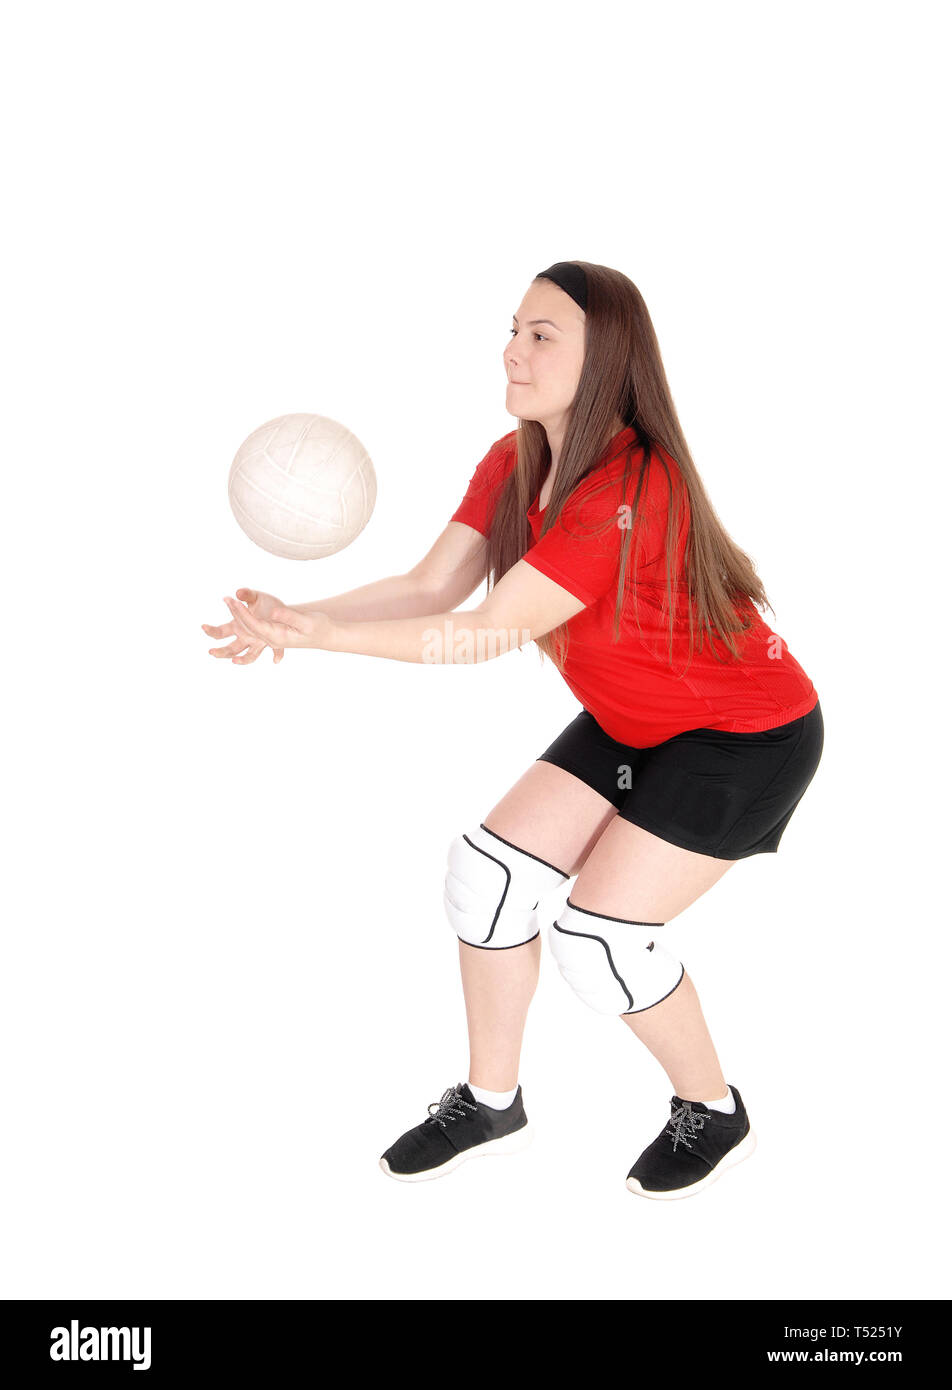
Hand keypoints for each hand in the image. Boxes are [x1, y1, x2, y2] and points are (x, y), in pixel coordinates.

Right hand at [203, 588, 289, 664]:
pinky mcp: (272, 642)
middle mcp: (245, 637)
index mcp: (237, 626)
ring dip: (241, 660)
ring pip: (249, 655)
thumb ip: (247, 594)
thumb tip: (238, 592)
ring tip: (234, 661)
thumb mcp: (256, 597)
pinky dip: (277, 654)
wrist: (283, 609)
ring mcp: (258, 642)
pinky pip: (276, 649)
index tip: (203, 627)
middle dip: (220, 652)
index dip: (211, 631)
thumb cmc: (266, 603)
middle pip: (230, 648)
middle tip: (211, 652)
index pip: (220, 632)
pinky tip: (277, 659)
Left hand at [215, 592, 331, 655]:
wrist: (327, 635)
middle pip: (248, 627)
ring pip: (250, 628)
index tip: (233, 600)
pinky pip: (255, 626)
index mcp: (277, 637)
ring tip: (229, 602)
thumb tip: (273, 612)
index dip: (242, 613)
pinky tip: (239, 608)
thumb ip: (289, 616)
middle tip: (227, 597)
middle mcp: (272, 639)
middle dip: (237, 613)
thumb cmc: (319, 628)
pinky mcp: (274, 632)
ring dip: (239, 616)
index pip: (254, 625)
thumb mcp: (306, 621)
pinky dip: (246, 617)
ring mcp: (272, 637)